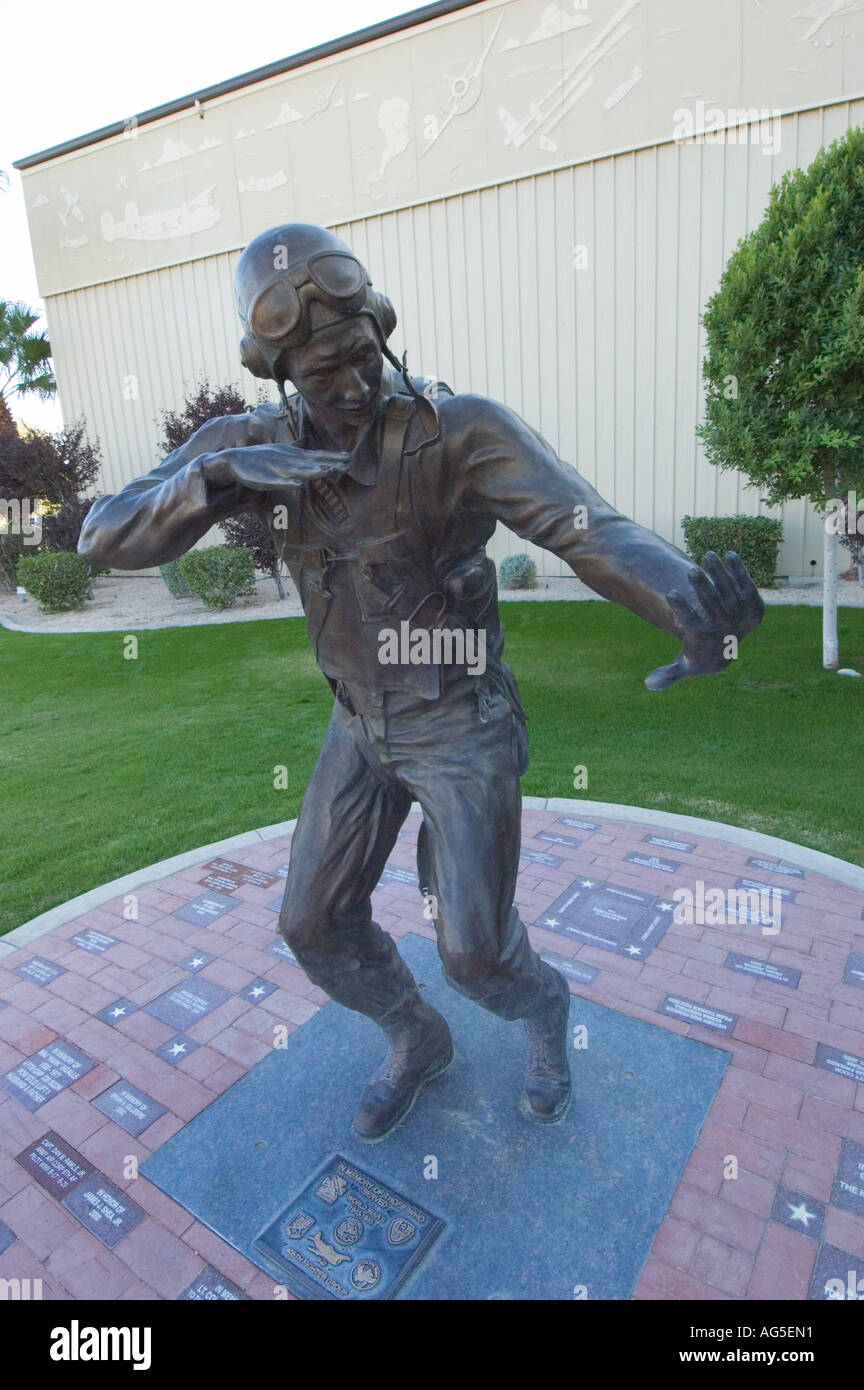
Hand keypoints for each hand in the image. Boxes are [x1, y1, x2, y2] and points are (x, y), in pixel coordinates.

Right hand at [200, 443, 350, 491]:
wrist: (232, 461)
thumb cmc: (258, 461)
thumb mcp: (280, 457)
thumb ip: (295, 457)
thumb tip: (308, 455)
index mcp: (291, 456)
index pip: (315, 456)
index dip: (331, 457)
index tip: (348, 459)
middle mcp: (286, 460)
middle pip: (311, 462)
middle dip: (328, 462)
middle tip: (347, 462)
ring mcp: (275, 468)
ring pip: (296, 470)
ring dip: (312, 471)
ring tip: (327, 471)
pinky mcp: (263, 477)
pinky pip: (276, 481)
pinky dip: (285, 481)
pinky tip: (296, 484)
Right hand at [645, 551, 763, 690]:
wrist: (726, 648)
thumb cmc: (699, 652)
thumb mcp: (684, 664)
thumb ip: (669, 674)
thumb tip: (648, 685)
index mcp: (710, 645)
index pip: (696, 627)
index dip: (683, 610)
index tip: (669, 593)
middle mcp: (730, 633)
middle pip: (716, 607)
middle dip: (704, 588)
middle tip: (690, 571)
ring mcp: (743, 619)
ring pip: (732, 593)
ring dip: (720, 574)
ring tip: (708, 555)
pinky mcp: (754, 606)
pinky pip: (747, 586)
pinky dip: (739, 571)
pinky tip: (730, 554)